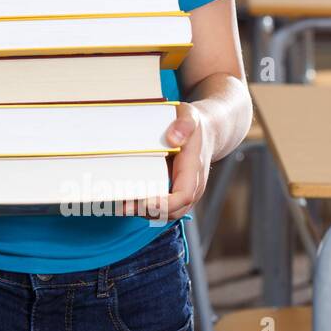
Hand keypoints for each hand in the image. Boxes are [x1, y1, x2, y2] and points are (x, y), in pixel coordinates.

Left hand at [120, 102, 211, 221]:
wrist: (209, 132)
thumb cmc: (195, 125)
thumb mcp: (190, 116)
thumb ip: (184, 125)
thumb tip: (172, 138)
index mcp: (194, 168)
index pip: (184, 194)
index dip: (164, 203)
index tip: (144, 202)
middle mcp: (193, 184)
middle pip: (174, 210)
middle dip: (149, 212)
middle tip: (123, 206)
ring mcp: (187, 190)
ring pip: (169, 212)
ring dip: (146, 213)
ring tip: (122, 206)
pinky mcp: (178, 190)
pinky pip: (166, 207)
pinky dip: (149, 208)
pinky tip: (130, 202)